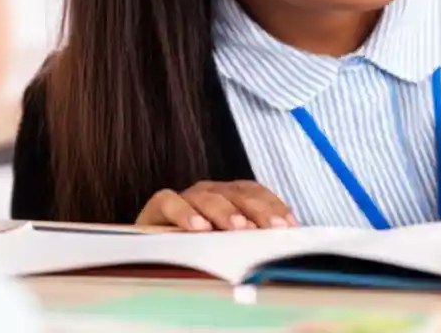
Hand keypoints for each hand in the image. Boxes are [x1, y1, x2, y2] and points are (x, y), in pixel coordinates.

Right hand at [135, 181, 297, 231]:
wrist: (151, 245)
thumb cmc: (195, 244)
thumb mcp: (226, 242)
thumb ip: (249, 240)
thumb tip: (281, 248)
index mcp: (231, 195)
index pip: (257, 193)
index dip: (274, 206)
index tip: (289, 226)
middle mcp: (212, 191)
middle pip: (239, 194)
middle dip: (258, 211)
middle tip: (271, 228)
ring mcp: (187, 196)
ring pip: (209, 197)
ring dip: (226, 212)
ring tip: (239, 228)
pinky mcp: (160, 205)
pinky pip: (171, 202)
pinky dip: (184, 213)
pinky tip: (198, 227)